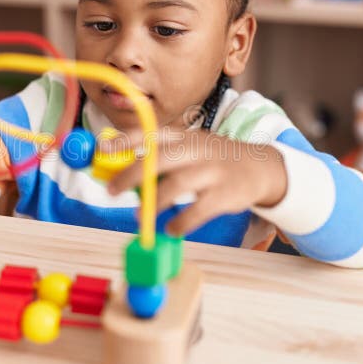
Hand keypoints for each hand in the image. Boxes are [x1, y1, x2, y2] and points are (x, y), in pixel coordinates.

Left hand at [104, 129, 286, 236]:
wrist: (259, 167)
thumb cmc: (213, 160)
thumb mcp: (189, 148)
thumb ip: (160, 158)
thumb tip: (121, 174)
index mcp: (183, 136)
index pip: (150, 133)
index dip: (125, 141)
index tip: (103, 150)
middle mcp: (196, 149)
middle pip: (160, 158)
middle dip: (132, 174)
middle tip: (112, 191)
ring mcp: (212, 170)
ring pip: (177, 184)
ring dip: (154, 202)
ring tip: (140, 218)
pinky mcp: (225, 193)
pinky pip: (200, 209)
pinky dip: (183, 222)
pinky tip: (172, 230)